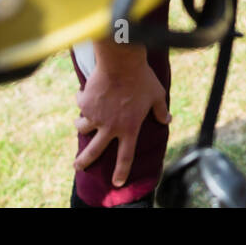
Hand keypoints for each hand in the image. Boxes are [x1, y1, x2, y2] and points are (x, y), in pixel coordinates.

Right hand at [74, 50, 170, 187]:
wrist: (121, 62)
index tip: (116, 182)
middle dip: (84, 161)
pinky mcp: (85, 104)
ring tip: (80, 123)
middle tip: (77, 167)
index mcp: (129, 128)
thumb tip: (167, 119)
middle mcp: (110, 127)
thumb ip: (160, 110)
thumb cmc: (142, 77)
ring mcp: (95, 116)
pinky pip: (80, 104)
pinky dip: (81, 99)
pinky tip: (84, 94)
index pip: (126, 156)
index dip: (121, 171)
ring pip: (82, 128)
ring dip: (80, 125)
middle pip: (94, 151)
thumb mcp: (157, 94)